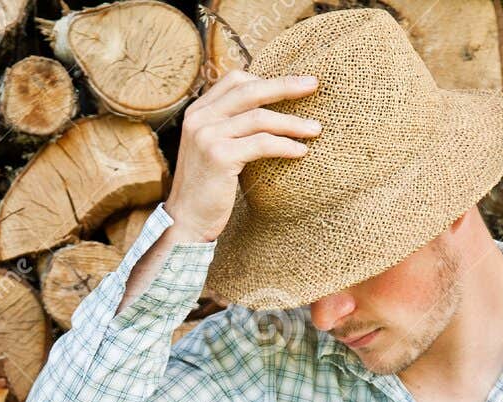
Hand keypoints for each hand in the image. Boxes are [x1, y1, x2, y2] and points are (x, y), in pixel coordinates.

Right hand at [164, 70, 321, 242]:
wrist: (186, 220)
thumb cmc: (208, 186)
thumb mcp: (213, 147)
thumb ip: (230, 126)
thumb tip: (270, 112)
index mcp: (198, 111)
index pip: (235, 80)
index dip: (266, 80)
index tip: (293, 84)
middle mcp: (199, 118)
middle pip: (250, 91)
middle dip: (285, 86)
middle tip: (314, 84)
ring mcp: (207, 136)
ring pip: (259, 118)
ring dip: (292, 122)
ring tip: (315, 129)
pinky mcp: (219, 156)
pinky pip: (262, 144)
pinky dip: (285, 145)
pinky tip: (301, 151)